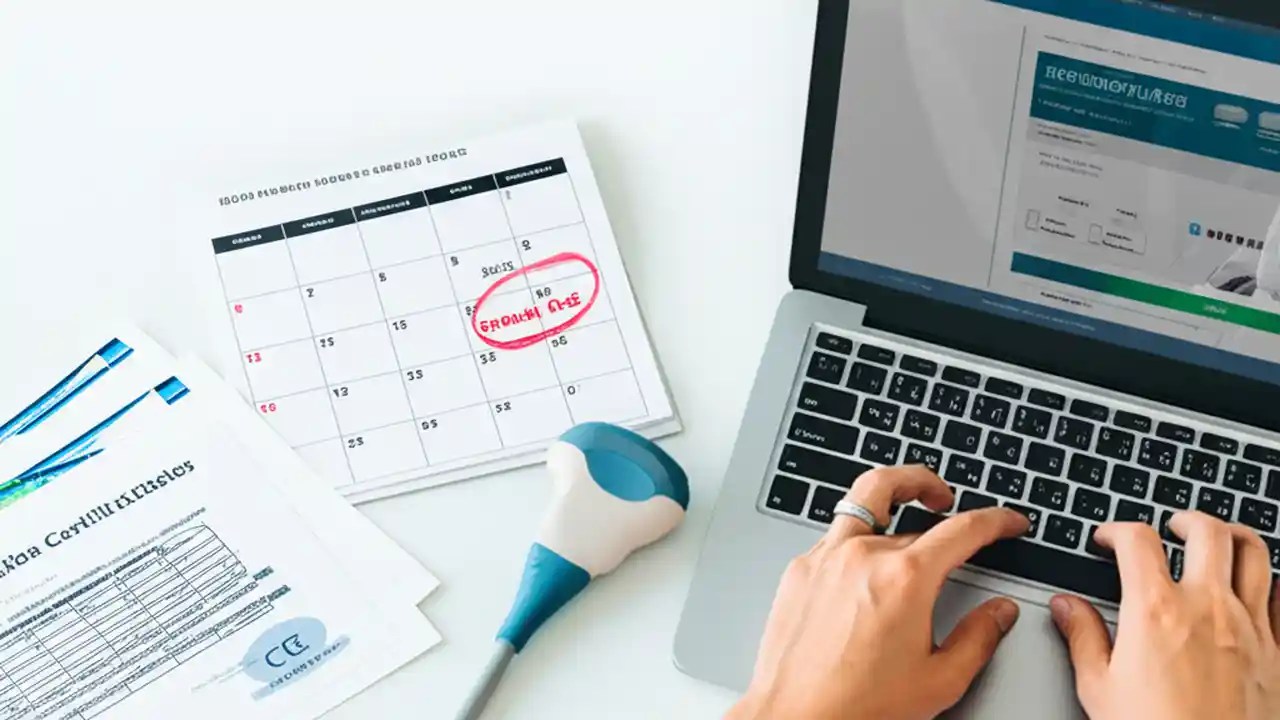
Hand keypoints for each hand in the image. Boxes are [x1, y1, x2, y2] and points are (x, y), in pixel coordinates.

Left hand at [727, 466, 1029, 719]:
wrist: (795, 719)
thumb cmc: (859, 707)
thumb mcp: (940, 680)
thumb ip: (979, 637)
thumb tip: (1000, 612)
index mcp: (905, 578)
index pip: (963, 528)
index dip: (995, 520)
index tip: (1008, 522)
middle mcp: (862, 555)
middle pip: (913, 512)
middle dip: (940, 504)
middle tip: (951, 502)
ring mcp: (824, 557)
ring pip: (864, 500)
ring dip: (893, 490)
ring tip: (909, 498)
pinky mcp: (798, 570)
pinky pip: (833, 534)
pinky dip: (856, 533)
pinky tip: (865, 555)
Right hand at [1052, 514, 1279, 718]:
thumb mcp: (1100, 689)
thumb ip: (1082, 637)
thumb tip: (1066, 607)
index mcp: (1155, 611)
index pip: (1138, 540)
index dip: (1117, 529)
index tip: (1109, 539)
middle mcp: (1208, 608)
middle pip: (1206, 531)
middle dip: (1184, 519)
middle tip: (1169, 527)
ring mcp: (1250, 626)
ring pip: (1254, 553)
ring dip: (1232, 536)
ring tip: (1216, 539)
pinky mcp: (1278, 651)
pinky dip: (1268, 580)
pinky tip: (1253, 587)